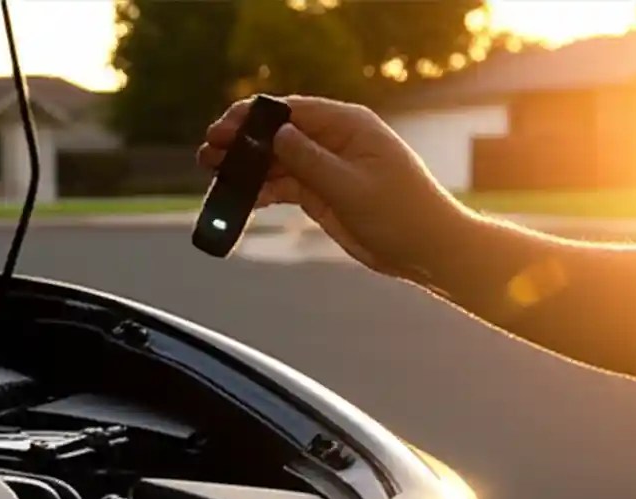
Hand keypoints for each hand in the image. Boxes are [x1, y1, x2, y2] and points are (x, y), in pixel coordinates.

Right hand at [197, 96, 471, 276]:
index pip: (291, 111)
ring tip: (214, 174)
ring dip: (246, 168)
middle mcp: (334, 141)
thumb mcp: (352, 186)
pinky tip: (239, 198)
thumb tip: (276, 134)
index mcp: (348, 126)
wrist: (426, 250)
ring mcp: (326, 167)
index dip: (253, 118)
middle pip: (278, 134)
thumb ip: (310, 159)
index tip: (224, 129)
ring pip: (275, 161)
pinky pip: (283, 185)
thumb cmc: (402, 214)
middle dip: (242, 142)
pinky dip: (260, 191)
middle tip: (209, 153)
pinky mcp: (321, 193)